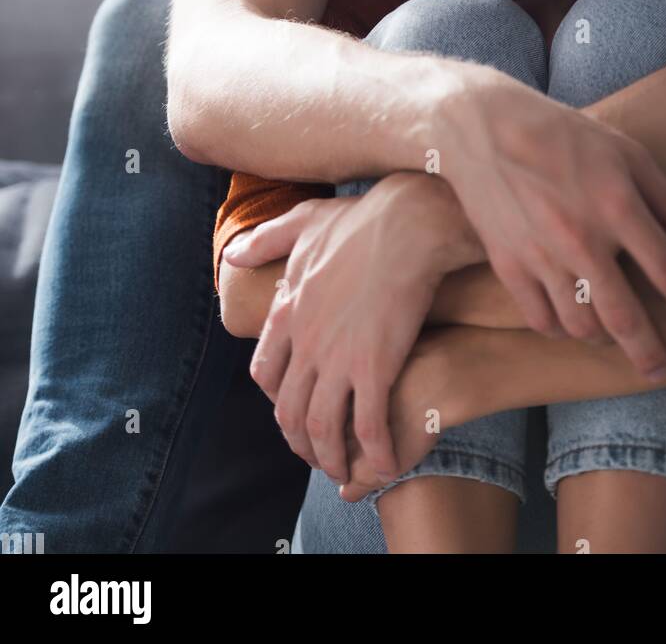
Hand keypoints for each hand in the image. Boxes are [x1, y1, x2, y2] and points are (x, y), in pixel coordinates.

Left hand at [220, 173, 480, 484]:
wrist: (410, 222)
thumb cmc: (364, 219)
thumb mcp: (304, 222)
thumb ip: (266, 240)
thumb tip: (232, 256)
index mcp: (288, 311)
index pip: (265, 373)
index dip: (276, 399)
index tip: (294, 407)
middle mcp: (305, 341)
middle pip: (289, 411)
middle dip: (300, 443)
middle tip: (317, 454)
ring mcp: (337, 357)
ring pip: (321, 427)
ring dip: (330, 457)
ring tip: (346, 470)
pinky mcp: (375, 366)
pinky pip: (366, 426)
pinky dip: (374, 453)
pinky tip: (386, 464)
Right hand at [435, 66, 665, 375]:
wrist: (485, 128)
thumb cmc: (565, 136)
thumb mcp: (627, 154)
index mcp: (618, 206)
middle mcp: (582, 238)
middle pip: (626, 318)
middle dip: (651, 353)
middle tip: (663, 368)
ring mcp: (542, 256)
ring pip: (582, 326)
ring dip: (605, 341)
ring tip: (615, 340)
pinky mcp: (509, 265)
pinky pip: (541, 320)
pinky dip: (561, 330)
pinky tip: (572, 323)